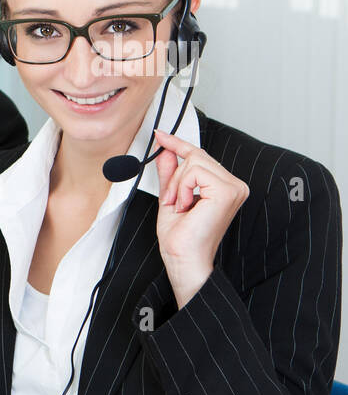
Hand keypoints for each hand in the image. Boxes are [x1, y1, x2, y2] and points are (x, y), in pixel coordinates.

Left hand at [153, 129, 249, 307]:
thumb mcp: (170, 197)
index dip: (178, 143)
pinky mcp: (228, 191)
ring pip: (194, 162)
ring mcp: (235, 187)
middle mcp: (235, 185)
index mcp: (225, 187)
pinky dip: (182, 187)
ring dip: (177, 184)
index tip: (159, 136)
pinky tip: (186, 206)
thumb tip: (165, 151)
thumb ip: (170, 173)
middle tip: (171, 200)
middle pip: (196, 156)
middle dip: (175, 177)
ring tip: (179, 206)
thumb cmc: (180, 238)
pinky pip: (195, 171)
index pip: (200, 157)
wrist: (183, 258)